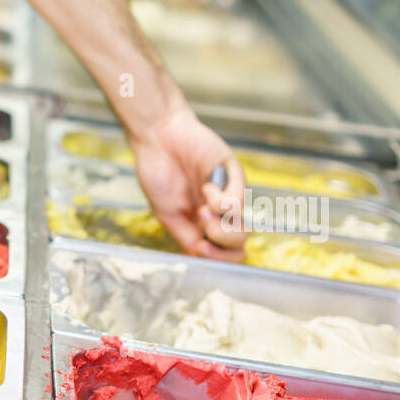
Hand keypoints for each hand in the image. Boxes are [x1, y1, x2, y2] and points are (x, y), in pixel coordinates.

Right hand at [129, 106, 245, 260]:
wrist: (158, 141)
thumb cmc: (158, 173)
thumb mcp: (167, 214)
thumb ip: (185, 236)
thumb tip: (201, 256)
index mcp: (201, 225)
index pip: (222, 253)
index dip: (216, 258)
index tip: (198, 248)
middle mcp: (219, 214)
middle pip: (236, 246)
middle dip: (218, 242)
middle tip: (199, 221)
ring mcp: (229, 196)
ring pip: (241, 229)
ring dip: (218, 224)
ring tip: (202, 207)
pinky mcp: (235, 176)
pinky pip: (238, 202)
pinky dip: (220, 200)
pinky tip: (207, 186)